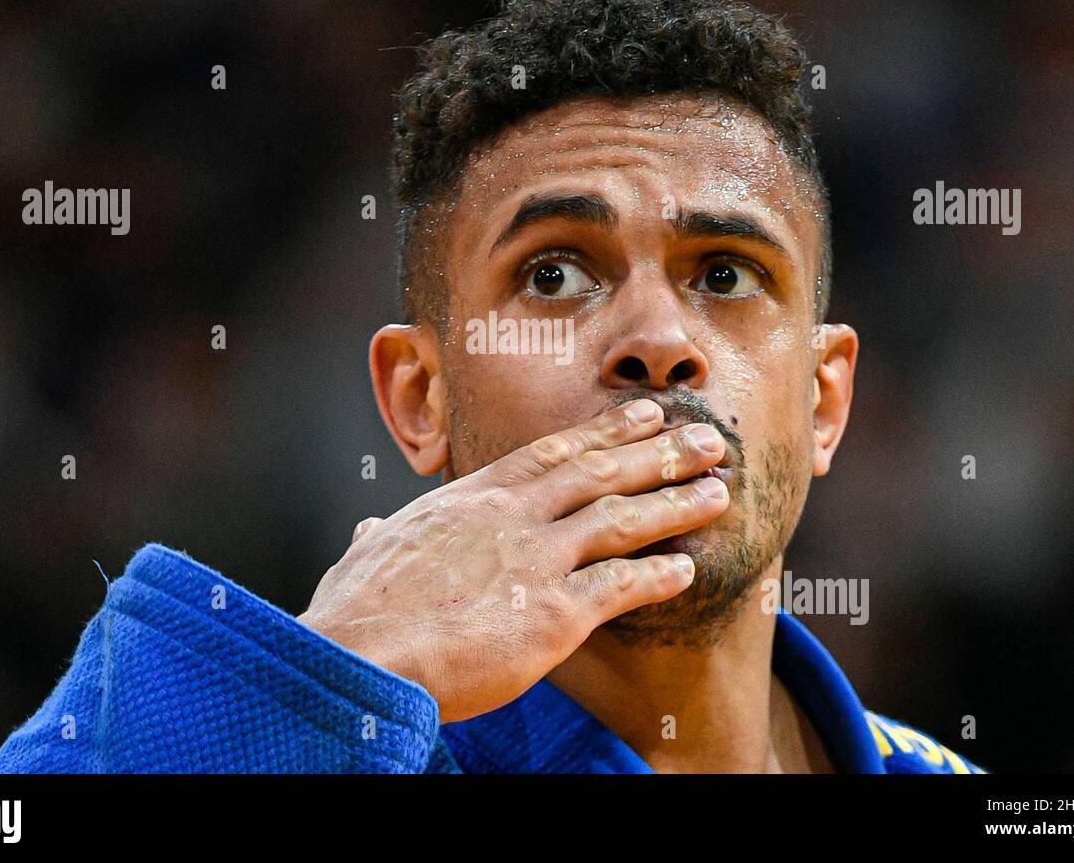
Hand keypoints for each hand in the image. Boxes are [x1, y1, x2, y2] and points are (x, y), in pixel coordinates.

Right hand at [298, 398, 729, 723]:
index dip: (606, 432)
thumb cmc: (353, 615)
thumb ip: (377, 536)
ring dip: (676, 503)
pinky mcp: (551, 616)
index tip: (645, 414)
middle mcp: (511, 519)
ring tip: (720, 492)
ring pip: (621, 520)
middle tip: (708, 440)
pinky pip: (620, 589)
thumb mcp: (362, 558)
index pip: (550, 453)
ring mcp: (534, 562)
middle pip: (599, 474)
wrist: (359, 657)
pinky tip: (689, 572)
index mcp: (470, 500)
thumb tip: (368, 526)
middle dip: (661, 453)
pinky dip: (657, 578)